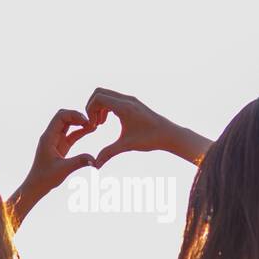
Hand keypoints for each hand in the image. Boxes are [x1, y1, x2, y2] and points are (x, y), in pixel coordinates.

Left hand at [6, 109, 96, 228]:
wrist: (36, 186)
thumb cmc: (45, 178)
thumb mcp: (63, 170)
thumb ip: (78, 162)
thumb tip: (94, 160)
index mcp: (48, 137)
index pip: (60, 117)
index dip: (74, 115)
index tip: (87, 121)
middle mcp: (50, 136)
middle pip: (64, 117)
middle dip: (77, 116)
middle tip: (92, 122)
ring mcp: (55, 140)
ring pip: (68, 124)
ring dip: (79, 123)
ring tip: (94, 125)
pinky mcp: (60, 146)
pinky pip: (71, 134)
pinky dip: (80, 131)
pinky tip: (91, 130)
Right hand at [84, 88, 210, 166]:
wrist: (169, 134)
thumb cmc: (150, 139)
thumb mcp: (127, 146)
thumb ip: (108, 153)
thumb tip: (95, 166)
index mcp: (124, 107)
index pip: (98, 98)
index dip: (89, 110)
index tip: (93, 125)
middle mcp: (127, 99)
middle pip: (99, 92)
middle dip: (92, 107)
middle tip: (94, 123)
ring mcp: (130, 99)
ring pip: (106, 94)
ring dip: (99, 107)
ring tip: (100, 124)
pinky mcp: (133, 103)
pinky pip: (113, 99)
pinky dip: (106, 107)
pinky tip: (108, 122)